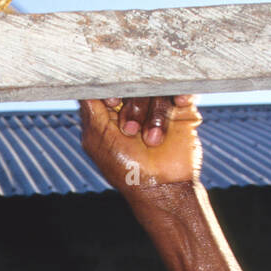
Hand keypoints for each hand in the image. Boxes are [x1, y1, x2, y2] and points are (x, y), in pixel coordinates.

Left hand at [79, 95, 202, 193]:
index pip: (112, 83)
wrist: (163, 190)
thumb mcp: (98, 138)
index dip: (113, 87)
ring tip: (153, 140)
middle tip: (131, 131)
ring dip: (156, 115)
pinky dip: (182, 92)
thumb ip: (90, 106)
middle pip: (136, 83)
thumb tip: (84, 80)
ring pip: (159, 88)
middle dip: (134, 107)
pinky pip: (186, 88)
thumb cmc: (127, 170)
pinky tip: (180, 102)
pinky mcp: (182, 111)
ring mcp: (160, 108)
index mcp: (113, 112)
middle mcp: (136, 107)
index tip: (113, 103)